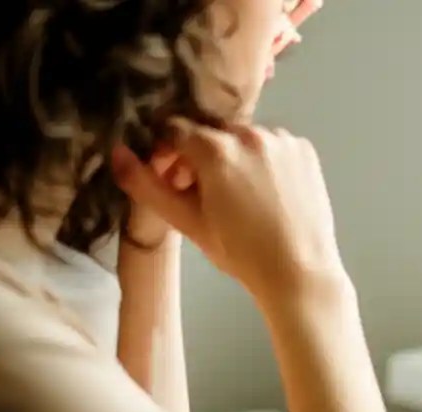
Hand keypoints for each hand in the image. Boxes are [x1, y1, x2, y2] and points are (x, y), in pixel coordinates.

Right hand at [111, 120, 342, 303]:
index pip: (173, 129)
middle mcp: (249, 134)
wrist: (300, 271)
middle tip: (203, 192)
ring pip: (243, 137)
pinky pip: (274, 144)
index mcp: (215, 149)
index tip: (171, 178)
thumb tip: (117, 152)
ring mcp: (281, 139)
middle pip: (210, 131)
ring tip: (238, 195)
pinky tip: (266, 191)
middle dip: (199, 154)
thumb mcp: (186, 221)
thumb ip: (146, 184)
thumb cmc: (240, 252)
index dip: (166, 152)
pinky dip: (264, 160)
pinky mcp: (304, 149)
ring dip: (233, 156)